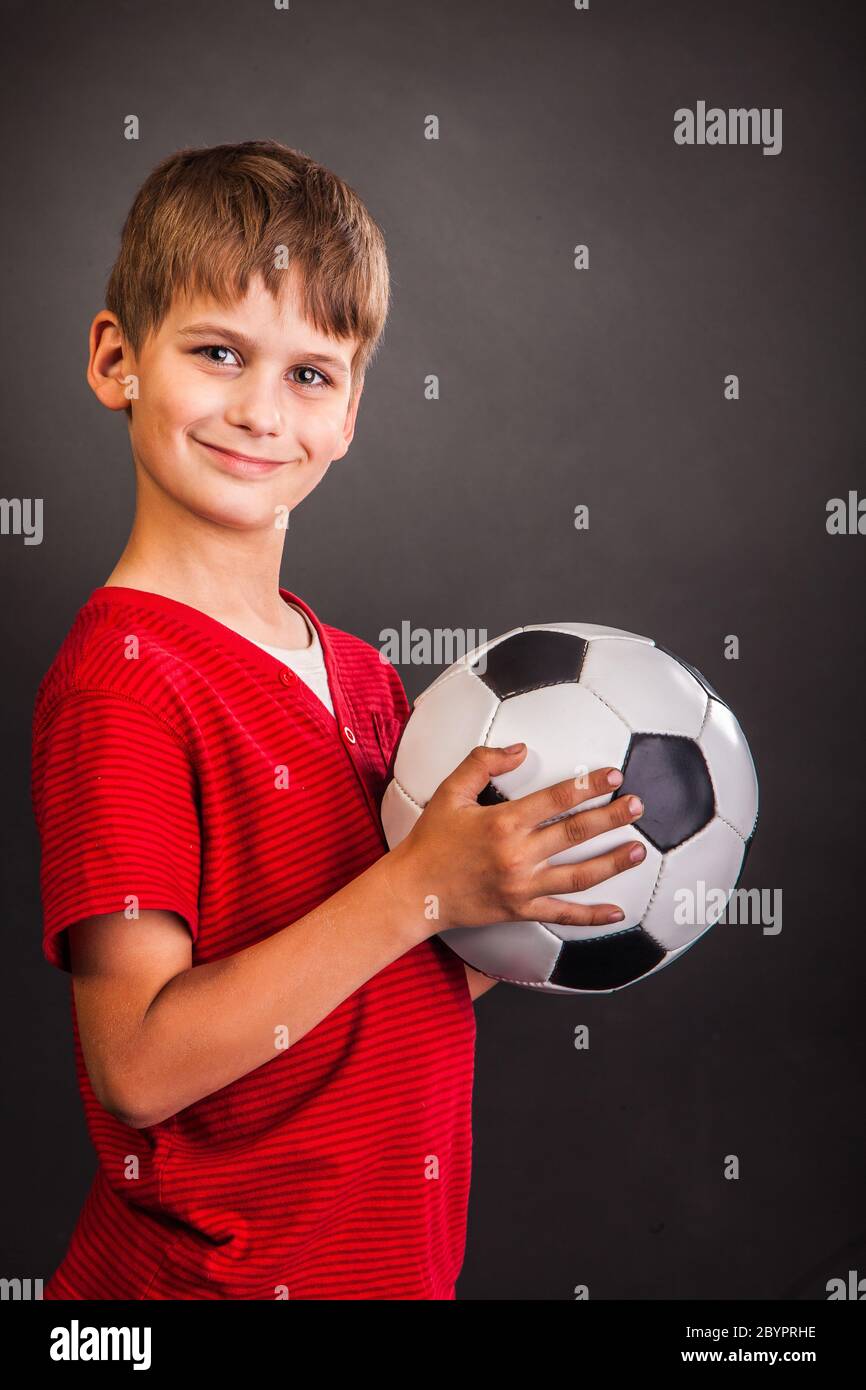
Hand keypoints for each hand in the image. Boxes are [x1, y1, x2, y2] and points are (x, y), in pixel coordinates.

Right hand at [389, 742, 645, 931]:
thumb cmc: (431, 840)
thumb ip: (483, 762)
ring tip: (640, 851)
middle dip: (612, 818)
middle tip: (638, 806)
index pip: (557, 799)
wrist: (414, 892)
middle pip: (576, 833)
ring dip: (613, 863)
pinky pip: (563, 915)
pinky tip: (618, 912)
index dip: (588, 785)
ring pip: (578, 875)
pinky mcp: (521, 911)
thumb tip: (521, 748)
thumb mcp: (450, 792)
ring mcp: (522, 887)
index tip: (613, 777)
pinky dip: (592, 916)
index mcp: (504, 822)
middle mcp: (518, 855)